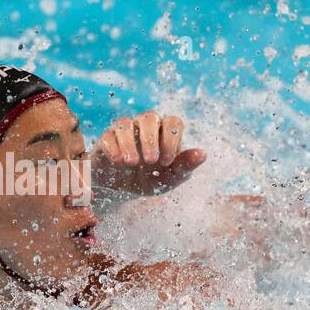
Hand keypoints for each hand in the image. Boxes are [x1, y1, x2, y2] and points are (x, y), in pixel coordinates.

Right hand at [91, 111, 206, 200]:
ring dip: (129, 143)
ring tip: (132, 163)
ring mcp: (124, 131)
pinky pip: (108, 136)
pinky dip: (113, 148)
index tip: (167, 161)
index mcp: (165, 132)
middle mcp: (145, 126)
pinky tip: (118, 163)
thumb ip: (185, 166)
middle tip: (151, 161)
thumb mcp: (170, 177)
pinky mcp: (106, 140)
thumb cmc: (150, 180)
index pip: (173, 122)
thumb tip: (203, 154)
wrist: (122, 191)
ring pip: (125, 124)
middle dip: (151, 139)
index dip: (171, 139)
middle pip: (149, 117)